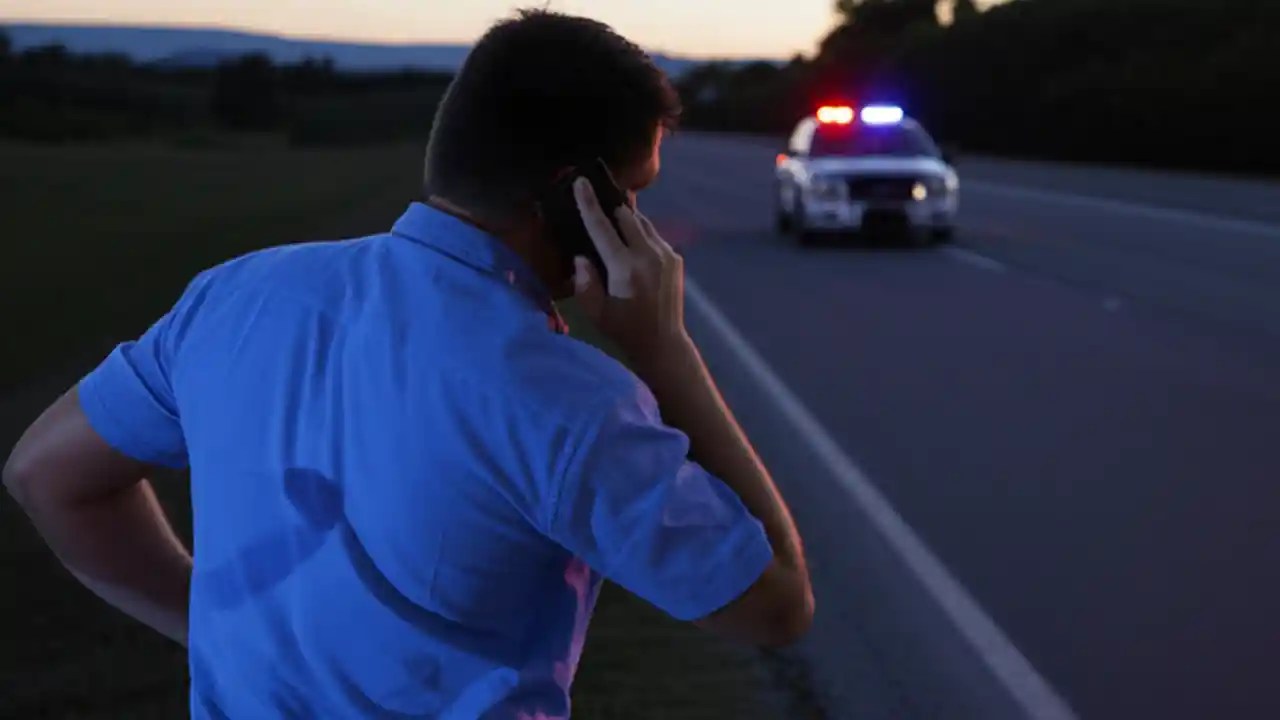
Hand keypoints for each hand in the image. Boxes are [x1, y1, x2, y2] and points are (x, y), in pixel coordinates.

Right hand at [572, 177, 689, 365]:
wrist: (663, 343)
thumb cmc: (624, 330)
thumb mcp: (595, 313)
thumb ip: (584, 282)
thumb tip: (582, 256)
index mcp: (625, 268)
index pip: (602, 227)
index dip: (588, 203)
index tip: (581, 181)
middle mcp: (648, 255)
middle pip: (626, 216)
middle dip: (611, 210)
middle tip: (599, 210)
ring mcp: (666, 254)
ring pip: (643, 223)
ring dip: (627, 221)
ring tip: (616, 228)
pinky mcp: (676, 258)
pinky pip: (654, 236)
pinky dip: (641, 235)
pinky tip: (633, 250)